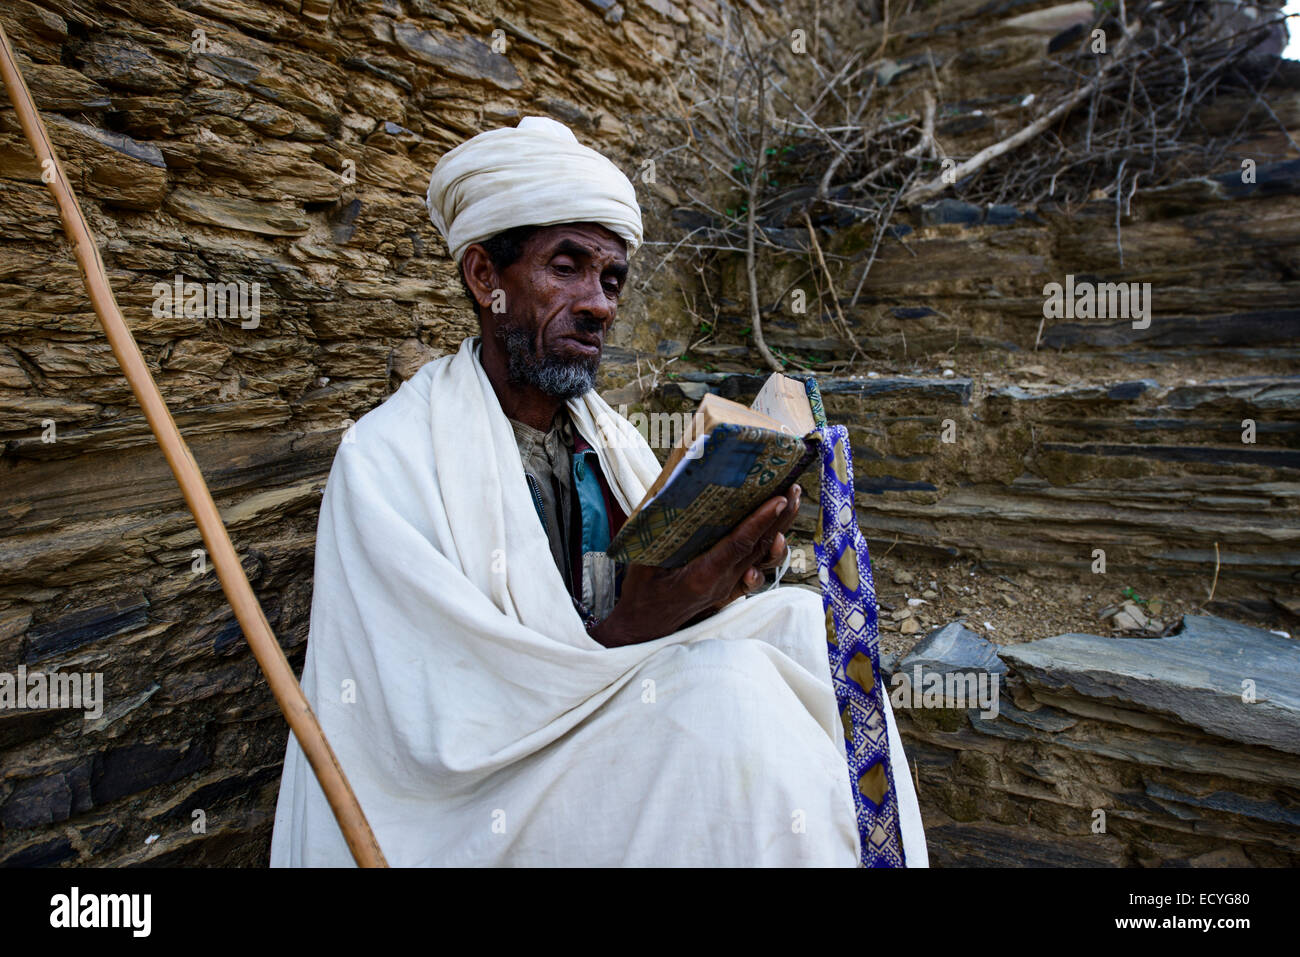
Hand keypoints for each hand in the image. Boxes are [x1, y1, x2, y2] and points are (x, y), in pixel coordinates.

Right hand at [591, 484, 802, 647]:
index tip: (778, 499)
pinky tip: (778, 533)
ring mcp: (730, 587)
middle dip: (780, 516)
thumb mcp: (643, 559)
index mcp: (703, 575)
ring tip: (792, 502)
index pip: (740, 544)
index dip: (761, 520)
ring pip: (763, 557)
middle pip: (760, 547)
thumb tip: (668, 485)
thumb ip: (655, 526)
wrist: (644, 630)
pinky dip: (770, 551)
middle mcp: (723, 582)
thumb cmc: (641, 593)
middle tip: (794, 487)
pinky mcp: (730, 590)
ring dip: (780, 529)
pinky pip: (757, 569)